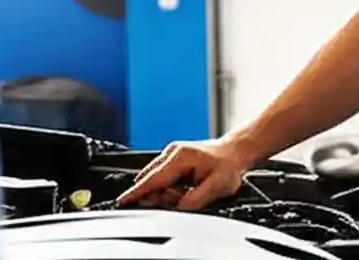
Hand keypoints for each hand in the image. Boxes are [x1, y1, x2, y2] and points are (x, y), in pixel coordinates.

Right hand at [116, 137, 256, 209]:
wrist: (234, 151)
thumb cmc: (227, 166)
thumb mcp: (215, 187)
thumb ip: (193, 200)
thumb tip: (177, 207)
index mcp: (180, 157)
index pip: (153, 179)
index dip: (137, 192)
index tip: (124, 200)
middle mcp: (172, 152)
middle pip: (151, 179)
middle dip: (158, 194)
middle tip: (181, 197)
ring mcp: (171, 153)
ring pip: (155, 178)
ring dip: (165, 190)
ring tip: (188, 190)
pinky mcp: (172, 157)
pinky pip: (161, 176)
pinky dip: (168, 185)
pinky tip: (184, 186)